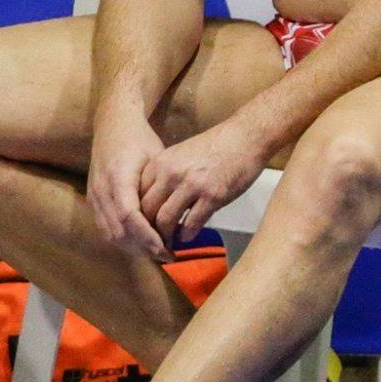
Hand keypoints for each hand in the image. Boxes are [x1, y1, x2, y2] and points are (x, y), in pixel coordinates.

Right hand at [88, 112, 168, 258]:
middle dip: (143, 248)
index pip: (130, 217)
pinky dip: (123, 239)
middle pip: (119, 230)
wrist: (112, 124)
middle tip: (168, 256)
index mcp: (118, 176)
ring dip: (133, 247)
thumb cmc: (140, 140)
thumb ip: (159, 190)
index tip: (168, 249)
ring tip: (157, 251)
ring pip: (110, 233)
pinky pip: (105, 227)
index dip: (148, 237)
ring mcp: (94, 194)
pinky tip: (141, 241)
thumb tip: (173, 220)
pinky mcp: (92, 198)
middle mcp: (102, 188)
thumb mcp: (157, 160)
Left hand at [138, 122, 264, 250]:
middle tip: (152, 240)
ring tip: (168, 244)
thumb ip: (163, 176)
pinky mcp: (213, 196)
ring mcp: (191, 185)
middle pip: (146, 210)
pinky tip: (187, 238)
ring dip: (166, 237)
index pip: (136, 195)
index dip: (136, 214)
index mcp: (159, 163)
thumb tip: (154, 202)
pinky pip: (192, 223)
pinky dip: (187, 235)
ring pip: (166, 220)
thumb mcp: (178, 155)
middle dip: (147, 230)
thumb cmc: (213, 147)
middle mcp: (170, 174)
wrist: (244, 137)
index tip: (140, 226)